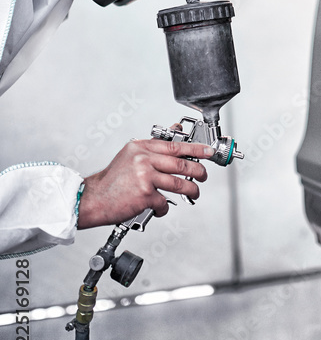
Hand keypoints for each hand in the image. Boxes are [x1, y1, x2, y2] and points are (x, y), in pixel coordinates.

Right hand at [77, 138, 213, 228]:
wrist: (92, 199)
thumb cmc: (111, 180)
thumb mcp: (129, 155)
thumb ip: (152, 146)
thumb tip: (175, 131)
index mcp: (141, 147)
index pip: (175, 145)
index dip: (196, 148)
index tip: (208, 152)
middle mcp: (143, 159)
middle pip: (182, 164)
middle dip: (198, 171)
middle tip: (203, 176)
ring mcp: (145, 177)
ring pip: (179, 183)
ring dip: (191, 191)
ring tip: (193, 194)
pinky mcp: (145, 195)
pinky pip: (164, 202)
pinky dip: (164, 207)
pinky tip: (159, 207)